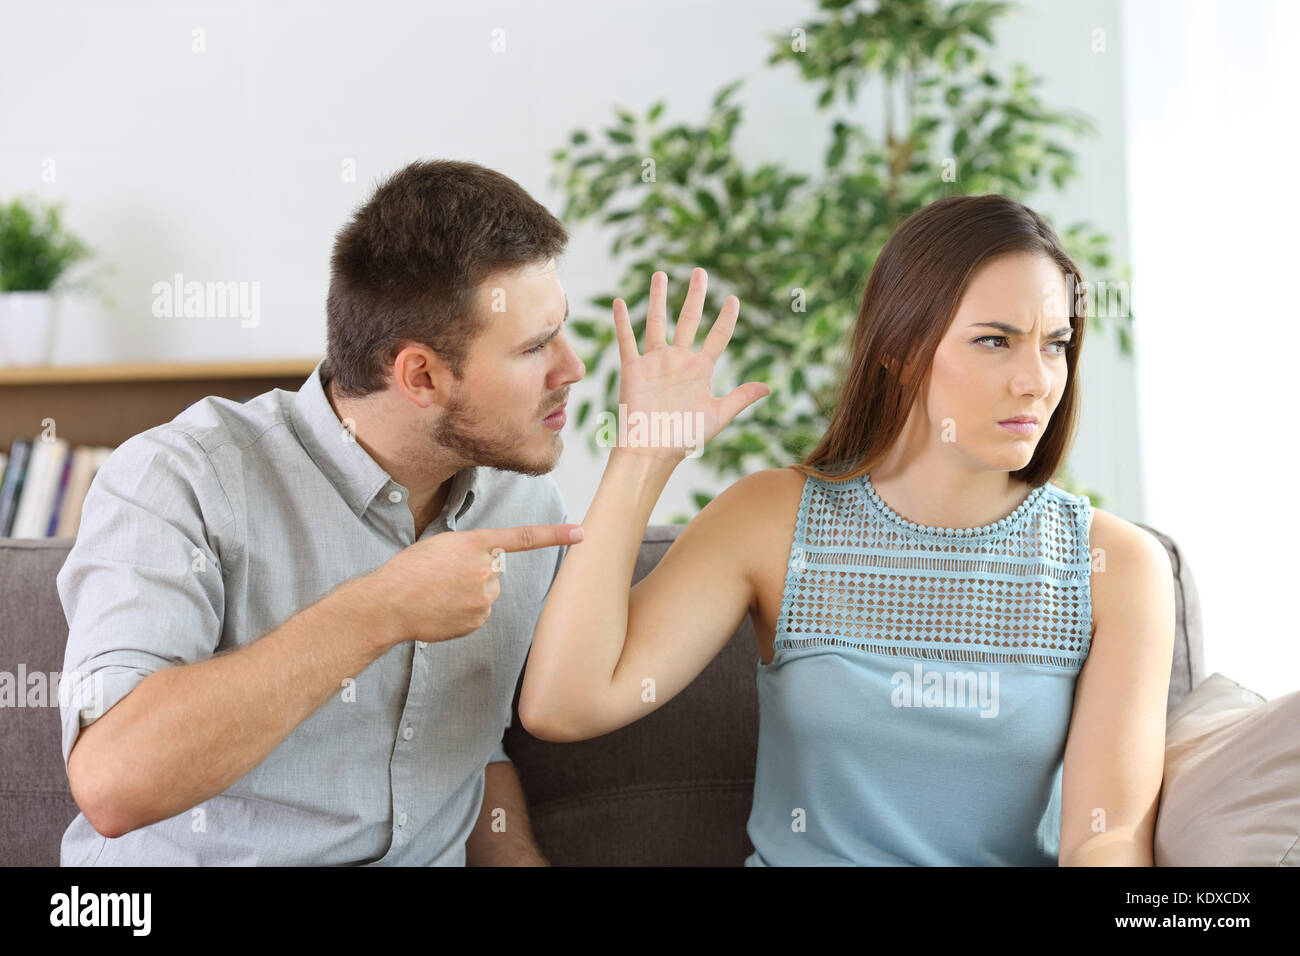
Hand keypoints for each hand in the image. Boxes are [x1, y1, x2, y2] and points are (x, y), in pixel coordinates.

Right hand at [360, 524, 583, 646]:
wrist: (389, 603)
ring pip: (487, 593)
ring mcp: (484, 597)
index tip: (581, 534)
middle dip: (476, 574)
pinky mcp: (479, 620)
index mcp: (476, 544)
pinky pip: (479, 614)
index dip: (555, 536)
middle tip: (444, 577)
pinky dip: (464, 612)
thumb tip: (486, 565)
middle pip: (495, 571)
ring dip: (470, 594)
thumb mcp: (441, 545)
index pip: (524, 537)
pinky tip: (442, 609)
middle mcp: (486, 569)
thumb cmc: (408, 571)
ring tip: (439, 594)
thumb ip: (470, 550)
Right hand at [611, 268, 770, 461]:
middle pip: (689, 320)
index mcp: (700, 370)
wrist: (652, 450)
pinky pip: (627, 340)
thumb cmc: (685, 438)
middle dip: (695, 296)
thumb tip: (768, 388)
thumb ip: (741, 397)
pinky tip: (619, 302)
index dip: (726, 318)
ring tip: (661, 274)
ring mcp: (655, 362)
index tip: (733, 299)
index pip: (718, 337)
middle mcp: (678, 361)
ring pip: (657, 322)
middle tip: (700, 272)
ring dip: (658, 298)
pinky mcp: (634, 369)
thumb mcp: (718, 416)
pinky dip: (622, 322)